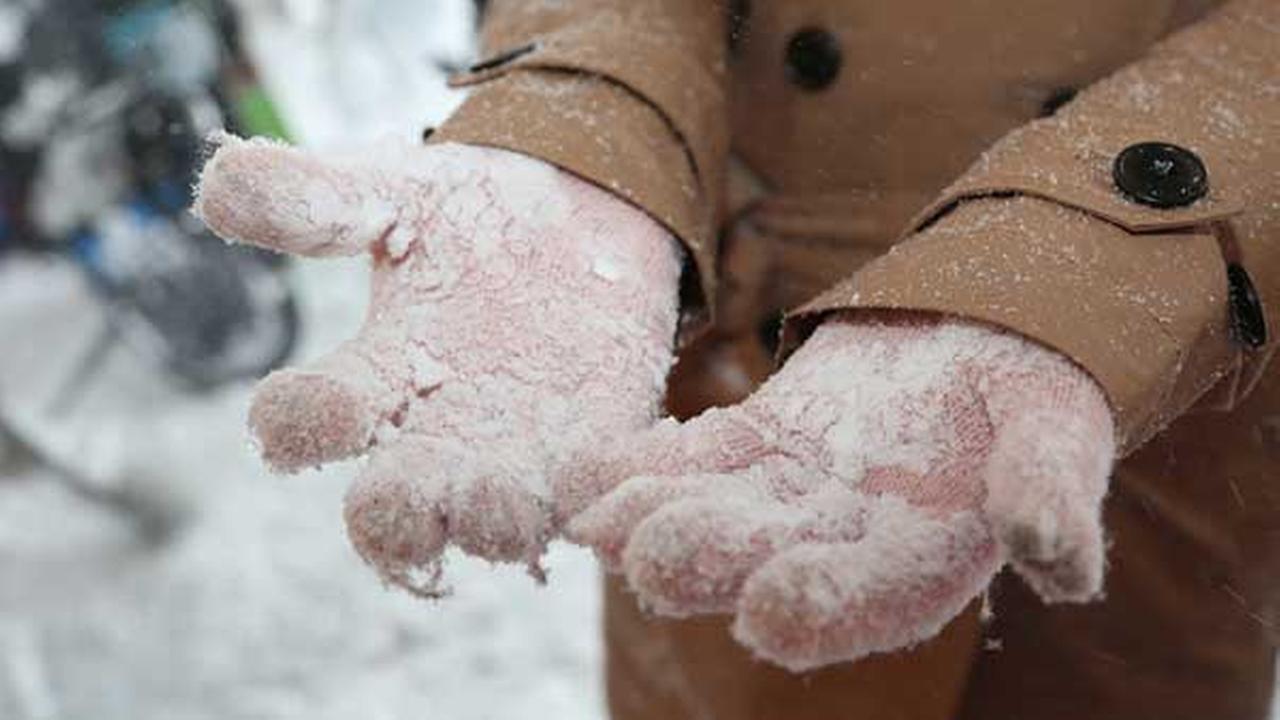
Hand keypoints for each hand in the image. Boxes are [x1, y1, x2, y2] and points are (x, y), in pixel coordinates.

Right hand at [195, 136, 680, 593]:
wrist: (581, 221)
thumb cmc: (468, 215)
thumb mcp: (395, 190)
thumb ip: (315, 195)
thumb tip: (218, 183)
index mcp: (370, 379)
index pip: (306, 424)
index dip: (293, 424)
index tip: (294, 412)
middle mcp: (434, 439)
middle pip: (391, 514)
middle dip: (392, 516)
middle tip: (408, 495)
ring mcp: (515, 458)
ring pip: (494, 527)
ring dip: (494, 522)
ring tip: (504, 495)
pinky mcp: (593, 457)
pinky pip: (591, 503)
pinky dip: (594, 504)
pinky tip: (602, 478)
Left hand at [558, 315, 1114, 669]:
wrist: (979, 340)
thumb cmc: (1030, 395)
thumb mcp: (1060, 430)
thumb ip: (1051, 491)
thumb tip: (1057, 559)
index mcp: (922, 559)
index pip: (871, 597)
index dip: (824, 605)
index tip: (770, 612)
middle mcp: (840, 544)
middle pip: (770, 559)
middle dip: (711, 561)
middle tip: (651, 558)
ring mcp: (785, 497)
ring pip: (714, 515)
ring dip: (654, 520)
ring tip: (597, 521)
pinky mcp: (748, 446)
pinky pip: (688, 460)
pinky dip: (637, 466)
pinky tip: (579, 472)